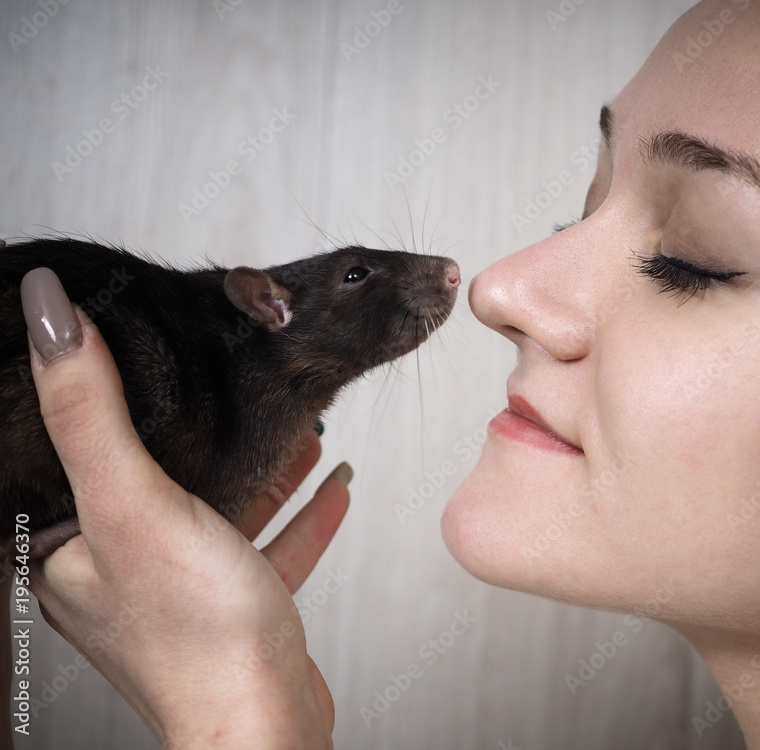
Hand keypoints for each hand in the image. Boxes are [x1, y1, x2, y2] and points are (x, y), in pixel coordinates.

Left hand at [21, 268, 346, 748]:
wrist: (268, 726)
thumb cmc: (199, 640)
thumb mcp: (136, 504)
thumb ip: (92, 412)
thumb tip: (51, 315)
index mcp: (66, 547)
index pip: (78, 448)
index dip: (113, 396)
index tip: (147, 348)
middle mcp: (117, 570)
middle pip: (162, 474)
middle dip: (210, 428)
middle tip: (241, 381)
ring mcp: (178, 592)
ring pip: (221, 508)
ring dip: (264, 467)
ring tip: (301, 426)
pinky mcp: (234, 610)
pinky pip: (266, 547)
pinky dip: (298, 515)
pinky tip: (333, 484)